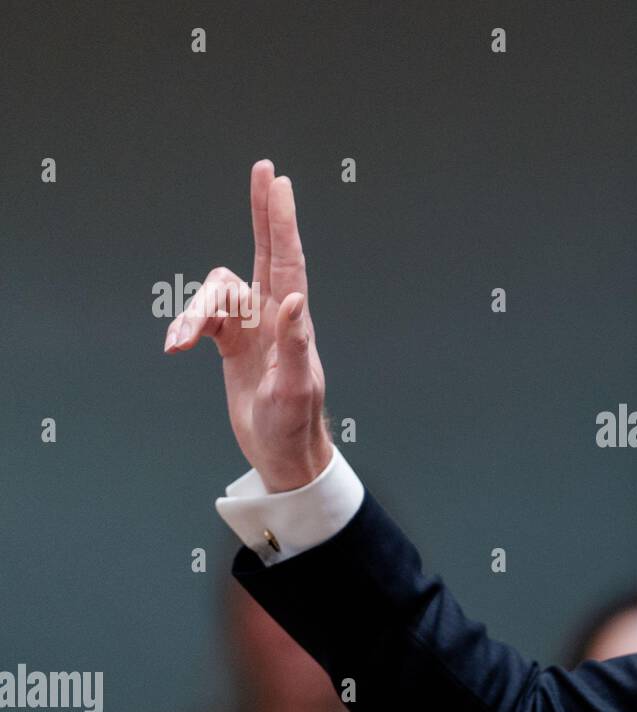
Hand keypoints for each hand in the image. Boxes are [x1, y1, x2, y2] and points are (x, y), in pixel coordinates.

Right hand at [163, 159, 332, 492]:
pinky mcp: (230, 341)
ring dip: (192, 311)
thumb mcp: (295, 388)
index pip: (287, 260)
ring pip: (214, 292)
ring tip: (180, 341)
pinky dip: (185, 326)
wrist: (280, 450)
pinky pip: (201, 318)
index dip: (281, 221)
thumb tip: (296, 301)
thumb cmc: (293, 423)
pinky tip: (175, 344)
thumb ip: (296, 344)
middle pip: (262, 251)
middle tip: (263, 170)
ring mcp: (250, 325)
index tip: (279, 183)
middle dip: (262, 212)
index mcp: (292, 320)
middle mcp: (272, 314)